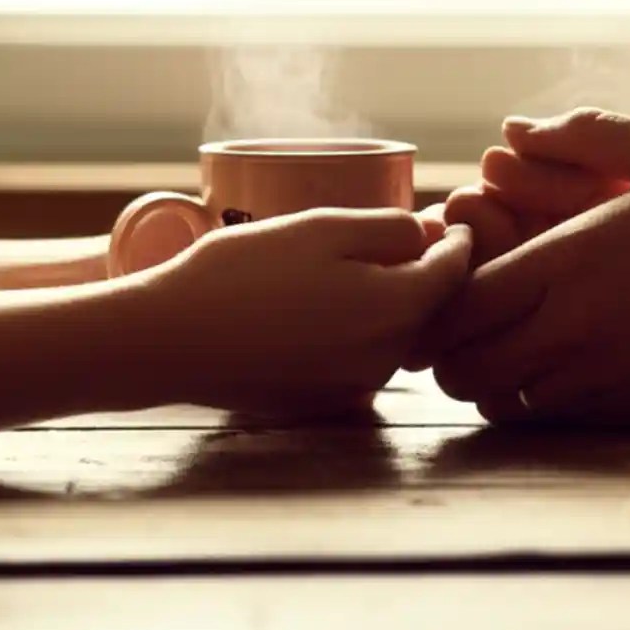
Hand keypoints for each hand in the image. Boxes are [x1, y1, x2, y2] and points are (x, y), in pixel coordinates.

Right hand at [129, 208, 471, 410]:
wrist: (171, 342)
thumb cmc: (242, 274)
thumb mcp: (320, 229)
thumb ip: (389, 230)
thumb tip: (433, 235)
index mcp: (396, 310)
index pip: (453, 275)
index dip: (458, 245)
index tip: (457, 226)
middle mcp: (387, 359)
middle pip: (427, 310)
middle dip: (424, 275)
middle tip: (410, 240)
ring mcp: (356, 388)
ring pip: (393, 337)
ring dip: (389, 306)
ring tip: (355, 271)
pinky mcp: (323, 404)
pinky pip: (360, 360)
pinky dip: (356, 333)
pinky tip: (318, 310)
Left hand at [418, 108, 629, 422]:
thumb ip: (586, 132)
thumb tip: (515, 129)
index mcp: (570, 263)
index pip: (456, 304)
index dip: (437, 297)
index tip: (454, 276)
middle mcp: (573, 331)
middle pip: (460, 366)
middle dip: (447, 347)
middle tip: (467, 319)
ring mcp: (600, 382)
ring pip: (498, 401)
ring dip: (487, 377)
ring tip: (507, 344)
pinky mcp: (629, 414)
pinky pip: (548, 420)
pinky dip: (532, 399)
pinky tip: (558, 365)